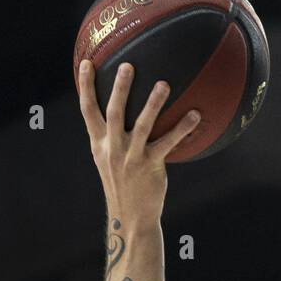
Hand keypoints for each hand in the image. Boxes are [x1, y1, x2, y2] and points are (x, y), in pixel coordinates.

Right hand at [78, 60, 200, 224]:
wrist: (131, 218)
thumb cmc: (123, 185)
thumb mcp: (108, 161)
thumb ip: (110, 137)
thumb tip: (116, 113)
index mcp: (100, 144)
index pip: (88, 111)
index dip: (85, 86)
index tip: (86, 62)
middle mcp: (113, 148)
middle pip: (114, 112)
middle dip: (120, 89)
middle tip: (128, 65)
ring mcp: (132, 157)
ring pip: (143, 125)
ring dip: (153, 104)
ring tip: (164, 84)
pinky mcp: (151, 166)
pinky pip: (168, 143)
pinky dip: (182, 128)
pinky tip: (195, 115)